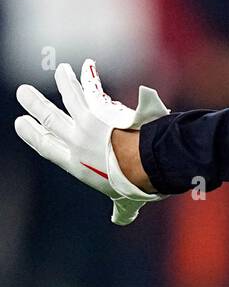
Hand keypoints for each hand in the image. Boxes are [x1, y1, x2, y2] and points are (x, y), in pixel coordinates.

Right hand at [14, 59, 169, 224]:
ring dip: (64, 83)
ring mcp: (87, 125)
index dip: (33, 135)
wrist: (148, 165)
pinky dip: (88, 78)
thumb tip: (121, 219)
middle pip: (50, 120)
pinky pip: (92, 90)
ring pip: (70, 99)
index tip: (21, 123)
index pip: (47, 147)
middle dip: (36, 106)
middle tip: (23, 92)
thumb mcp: (125, 201)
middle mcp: (76, 142)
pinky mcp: (102, 110)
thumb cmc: (136, 185)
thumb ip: (121, 210)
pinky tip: (87, 66)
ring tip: (60, 70)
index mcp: (75, 164)